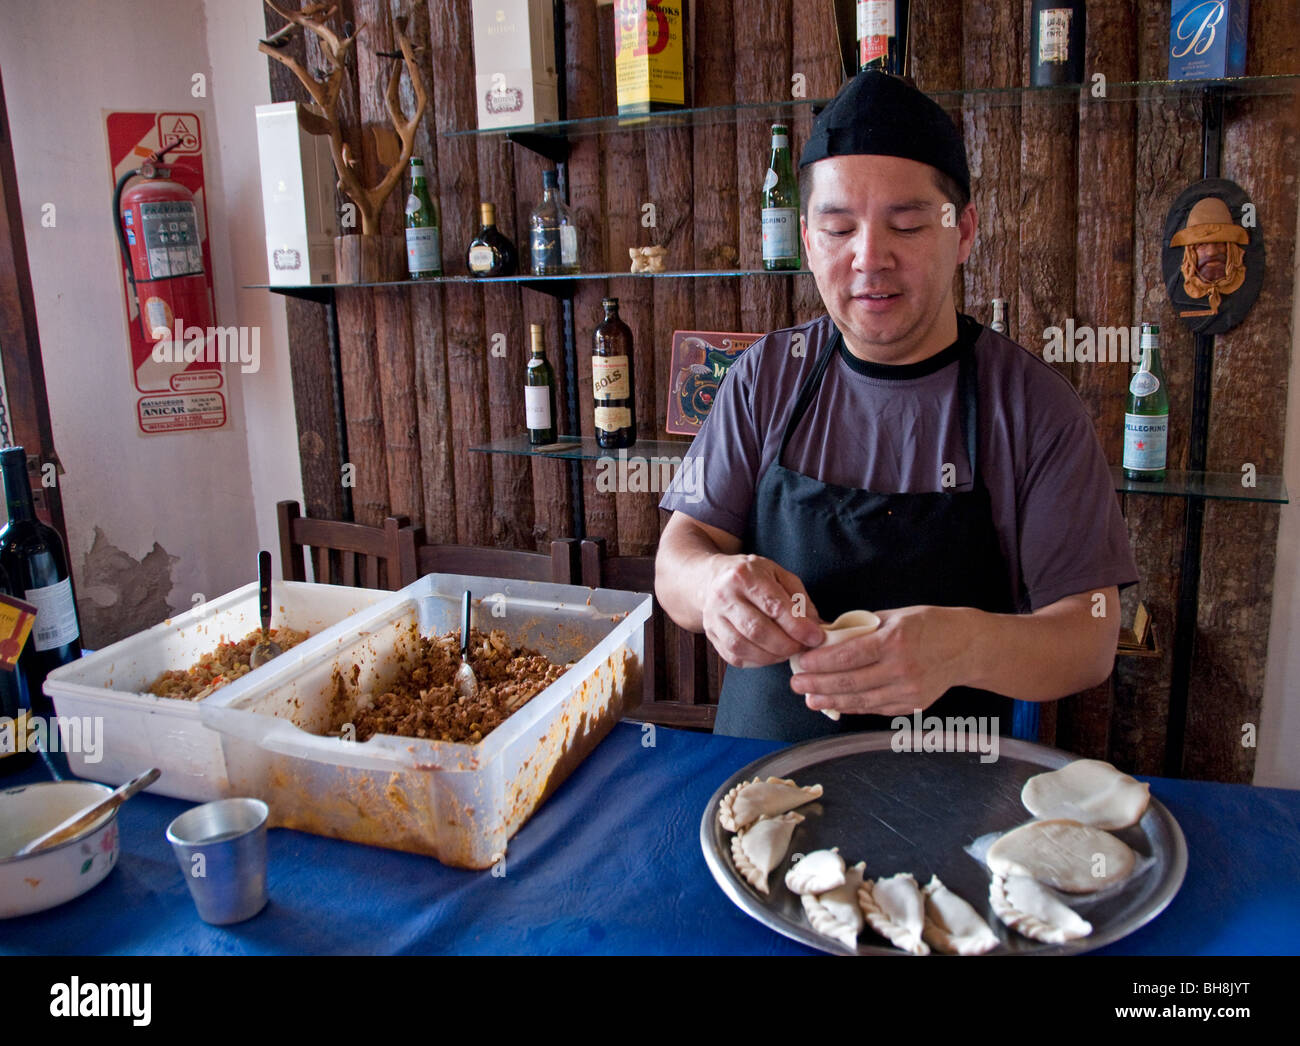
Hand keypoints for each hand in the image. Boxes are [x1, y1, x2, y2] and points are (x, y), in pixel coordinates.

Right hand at [702, 554, 825, 668]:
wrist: (713, 579)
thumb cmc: (753, 577)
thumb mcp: (779, 575)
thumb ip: (799, 599)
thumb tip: (816, 626)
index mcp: (744, 575)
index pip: (774, 605)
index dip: (797, 626)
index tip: (816, 637)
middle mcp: (724, 596)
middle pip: (756, 630)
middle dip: (786, 645)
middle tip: (803, 648)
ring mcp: (713, 618)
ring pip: (743, 647)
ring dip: (772, 656)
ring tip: (787, 652)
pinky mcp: (711, 636)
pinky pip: (735, 657)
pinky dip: (757, 661)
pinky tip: (770, 655)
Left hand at [788, 605, 973, 716]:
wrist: (967, 647)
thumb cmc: (929, 625)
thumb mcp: (895, 616)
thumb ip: (861, 628)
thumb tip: (824, 635)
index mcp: (895, 641)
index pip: (848, 656)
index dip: (820, 663)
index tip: (800, 663)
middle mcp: (902, 670)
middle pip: (850, 683)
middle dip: (818, 685)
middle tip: (796, 685)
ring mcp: (908, 692)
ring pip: (861, 701)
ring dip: (831, 701)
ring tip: (810, 699)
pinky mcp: (912, 706)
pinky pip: (875, 709)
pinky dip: (853, 707)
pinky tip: (836, 704)